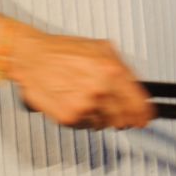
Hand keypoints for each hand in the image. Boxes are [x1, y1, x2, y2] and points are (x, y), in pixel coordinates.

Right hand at [6, 28, 155, 130]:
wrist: (30, 56)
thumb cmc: (63, 51)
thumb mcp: (102, 49)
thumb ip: (123, 69)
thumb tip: (139, 91)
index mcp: (112, 70)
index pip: (138, 103)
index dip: (144, 114)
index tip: (145, 119)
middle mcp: (100, 89)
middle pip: (123, 118)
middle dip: (123, 118)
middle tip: (118, 115)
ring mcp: (84, 105)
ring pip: (104, 123)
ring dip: (100, 117)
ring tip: (87, 100)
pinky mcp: (68, 117)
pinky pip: (85, 126)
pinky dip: (83, 118)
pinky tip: (75, 103)